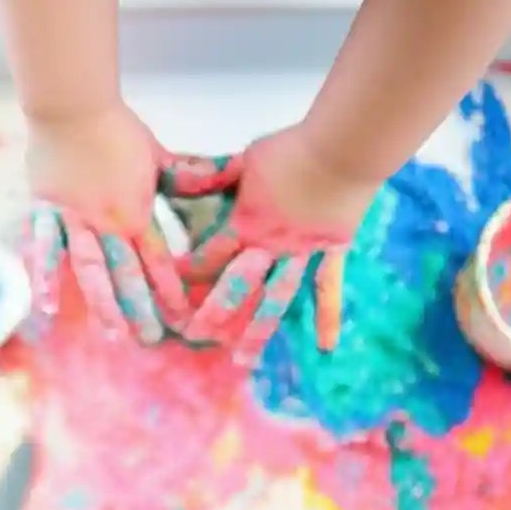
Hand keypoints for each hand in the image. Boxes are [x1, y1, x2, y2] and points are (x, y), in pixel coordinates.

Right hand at [25, 105, 188, 343]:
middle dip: (139, 309)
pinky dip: (47, 277)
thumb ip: (185, 176)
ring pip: (91, 270)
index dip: (169, 290)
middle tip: (149, 340)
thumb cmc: (117, 128)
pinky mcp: (46, 212)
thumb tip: (222, 178)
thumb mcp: (157, 154)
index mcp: (137, 211)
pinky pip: (46, 249)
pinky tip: (48, 307)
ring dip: (103, 305)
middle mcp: (108, 223)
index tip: (180, 318)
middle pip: (127, 275)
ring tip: (112, 334)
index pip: (158, 260)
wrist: (73, 108)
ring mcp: (76, 221)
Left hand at [162, 126, 378, 363]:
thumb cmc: (291, 150)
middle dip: (212, 314)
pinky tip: (325, 347)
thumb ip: (209, 175)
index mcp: (245, 224)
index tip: (168, 292)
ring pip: (274, 300)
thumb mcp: (244, 160)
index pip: (208, 256)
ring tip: (240, 360)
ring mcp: (302, 256)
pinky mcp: (330, 254)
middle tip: (193, 338)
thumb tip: (170, 177)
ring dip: (256, 331)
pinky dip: (327, 318)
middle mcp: (270, 248)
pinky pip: (327, 290)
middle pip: (236, 288)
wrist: (342, 150)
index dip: (187, 273)